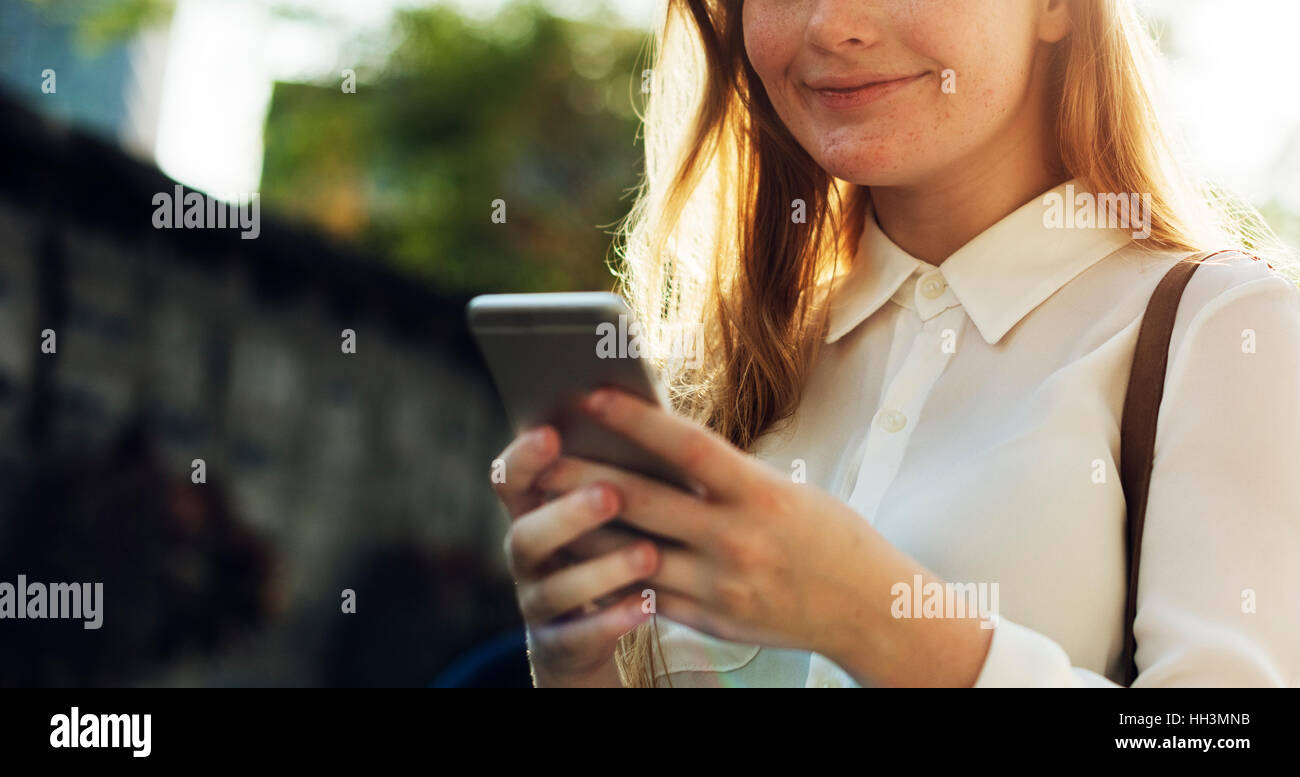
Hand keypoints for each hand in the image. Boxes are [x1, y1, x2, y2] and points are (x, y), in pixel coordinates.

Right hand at [490, 426, 659, 686]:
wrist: (586, 628)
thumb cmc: (607, 540)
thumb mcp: (604, 506)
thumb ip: (612, 470)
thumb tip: (646, 413)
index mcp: (530, 510)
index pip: (508, 479)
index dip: (523, 457)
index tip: (551, 432)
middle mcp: (525, 556)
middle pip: (528, 535)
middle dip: (567, 514)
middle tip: (610, 494)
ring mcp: (538, 602)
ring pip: (556, 589)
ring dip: (601, 570)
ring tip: (648, 553)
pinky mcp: (561, 644)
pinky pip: (582, 636)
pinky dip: (613, 620)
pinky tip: (647, 605)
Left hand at [536, 389, 993, 685]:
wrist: (870, 610)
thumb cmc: (830, 537)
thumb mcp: (786, 490)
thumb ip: (726, 477)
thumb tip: (662, 451)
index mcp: (760, 495)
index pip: (686, 446)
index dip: (634, 418)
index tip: (590, 396)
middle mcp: (736, 539)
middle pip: (642, 500)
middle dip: (581, 476)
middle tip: (535, 456)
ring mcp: (721, 585)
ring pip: (631, 552)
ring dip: (582, 529)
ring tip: (541, 507)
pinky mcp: (711, 619)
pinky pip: (648, 594)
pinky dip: (613, 572)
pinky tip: (581, 557)